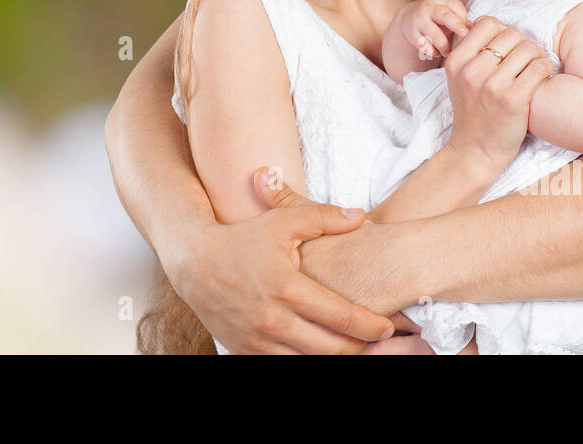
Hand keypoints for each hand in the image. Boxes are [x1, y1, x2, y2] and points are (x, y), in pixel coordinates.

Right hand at [165, 168, 395, 353]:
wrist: (193, 261)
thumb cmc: (242, 238)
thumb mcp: (282, 221)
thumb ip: (324, 217)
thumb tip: (360, 216)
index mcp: (287, 288)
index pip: (342, 317)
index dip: (371, 326)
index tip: (388, 327)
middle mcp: (272, 320)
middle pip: (332, 350)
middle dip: (361, 349)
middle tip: (380, 342)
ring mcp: (257, 341)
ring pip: (309, 364)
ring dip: (335, 358)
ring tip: (353, 349)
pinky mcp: (244, 352)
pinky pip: (283, 367)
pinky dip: (305, 361)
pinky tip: (321, 351)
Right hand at [398, 0, 470, 60]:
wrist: (407, 16)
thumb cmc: (434, 17)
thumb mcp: (446, 12)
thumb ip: (460, 20)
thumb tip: (477, 31)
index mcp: (441, 1)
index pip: (455, 6)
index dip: (464, 19)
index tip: (470, 31)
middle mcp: (429, 8)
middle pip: (444, 16)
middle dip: (457, 26)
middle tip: (466, 37)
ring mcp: (419, 20)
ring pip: (433, 33)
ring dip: (444, 45)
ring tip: (449, 53)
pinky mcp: (411, 32)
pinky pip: (423, 44)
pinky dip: (432, 51)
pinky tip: (437, 54)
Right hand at [444, 15, 554, 166]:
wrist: (475, 150)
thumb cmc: (473, 112)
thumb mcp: (459, 79)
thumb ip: (472, 52)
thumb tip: (494, 24)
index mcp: (456, 61)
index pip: (487, 23)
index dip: (502, 32)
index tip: (507, 49)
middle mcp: (471, 71)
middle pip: (510, 34)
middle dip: (522, 44)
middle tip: (525, 61)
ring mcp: (491, 86)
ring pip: (528, 48)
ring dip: (537, 57)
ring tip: (534, 70)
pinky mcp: (513, 100)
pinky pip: (539, 67)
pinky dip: (545, 69)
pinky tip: (540, 79)